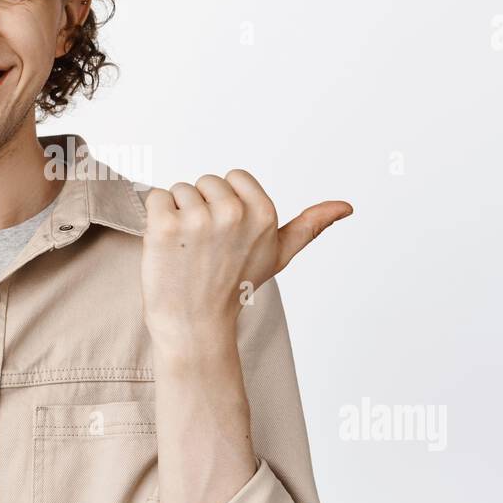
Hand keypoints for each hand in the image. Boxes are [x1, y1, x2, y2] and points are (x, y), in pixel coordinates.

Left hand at [140, 170, 351, 339]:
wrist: (194, 324)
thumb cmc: (234, 288)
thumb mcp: (279, 255)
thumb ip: (310, 226)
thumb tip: (347, 207)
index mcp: (263, 212)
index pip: (233, 177)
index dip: (226, 204)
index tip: (227, 236)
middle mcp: (234, 212)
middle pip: (204, 182)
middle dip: (201, 208)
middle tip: (205, 247)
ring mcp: (198, 219)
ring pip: (179, 190)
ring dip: (177, 215)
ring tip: (187, 250)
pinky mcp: (165, 226)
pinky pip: (156, 198)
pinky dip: (155, 220)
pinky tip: (167, 248)